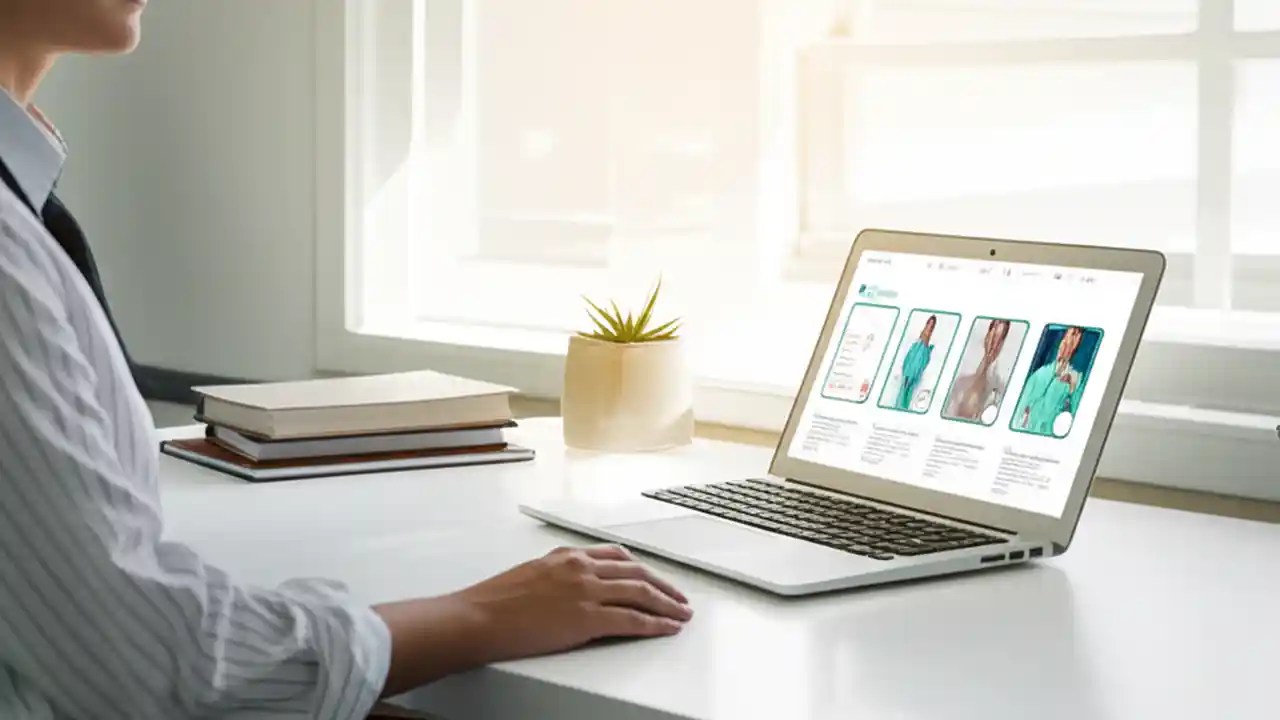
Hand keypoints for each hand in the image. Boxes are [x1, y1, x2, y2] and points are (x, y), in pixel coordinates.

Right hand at [455, 544, 691, 661]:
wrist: (480, 618)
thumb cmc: (496, 602)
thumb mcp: (532, 575)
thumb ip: (559, 578)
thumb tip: (575, 591)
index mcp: (568, 556)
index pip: (617, 555)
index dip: (642, 568)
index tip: (654, 577)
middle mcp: (581, 567)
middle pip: (636, 572)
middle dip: (663, 585)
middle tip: (679, 598)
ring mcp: (586, 591)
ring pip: (641, 593)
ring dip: (667, 605)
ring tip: (681, 614)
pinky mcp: (587, 618)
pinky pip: (632, 620)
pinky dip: (655, 624)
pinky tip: (666, 628)